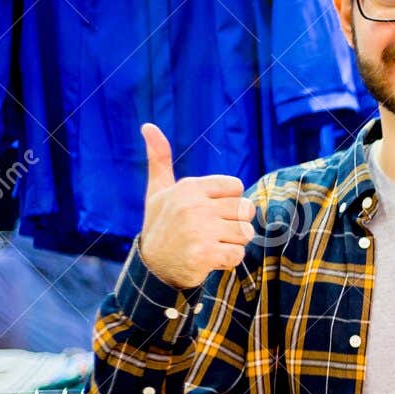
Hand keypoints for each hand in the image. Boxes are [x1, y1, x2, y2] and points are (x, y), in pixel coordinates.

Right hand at [137, 123, 256, 289]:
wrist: (152, 267)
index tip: (210, 211)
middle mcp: (194, 205)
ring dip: (233, 243)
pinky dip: (228, 261)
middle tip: (213, 232)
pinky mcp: (204, 254)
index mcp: (189, 187)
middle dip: (235, 224)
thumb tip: (148, 126)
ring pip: (246, 234)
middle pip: (246, 210)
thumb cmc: (161, 225)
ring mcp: (199, 230)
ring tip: (210, 244)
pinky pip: (238, 256)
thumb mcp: (158, 190)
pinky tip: (210, 258)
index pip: (236, 187)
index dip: (229, 202)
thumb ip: (160, 159)